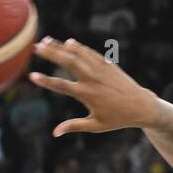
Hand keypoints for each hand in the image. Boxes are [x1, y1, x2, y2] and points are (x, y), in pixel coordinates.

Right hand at [29, 37, 159, 135]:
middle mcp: (92, 79)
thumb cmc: (118, 119)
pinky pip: (90, 53)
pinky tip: (68, 42)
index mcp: (87, 94)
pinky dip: (79, 47)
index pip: (61, 85)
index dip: (45, 81)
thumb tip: (55, 132)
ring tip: (46, 40)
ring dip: (61, 47)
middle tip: (35, 47)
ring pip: (78, 54)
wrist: (141, 106)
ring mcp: (100, 69)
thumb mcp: (96, 126)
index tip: (32, 76)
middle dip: (51, 53)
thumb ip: (74, 126)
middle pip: (67, 62)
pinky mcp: (108, 64)